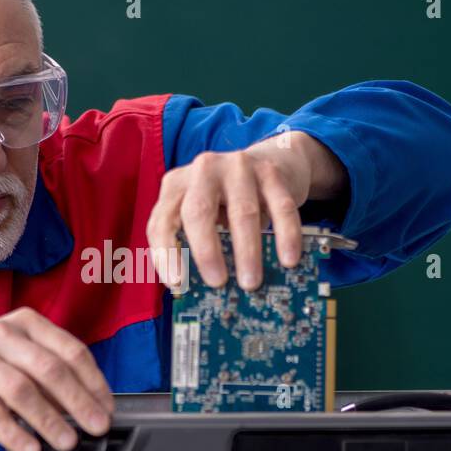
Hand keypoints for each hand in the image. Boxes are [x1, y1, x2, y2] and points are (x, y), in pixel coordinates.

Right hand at [0, 308, 114, 450]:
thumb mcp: (14, 359)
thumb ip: (48, 375)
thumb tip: (90, 405)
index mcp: (24, 323)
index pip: (69, 350)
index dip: (93, 381)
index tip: (107, 408)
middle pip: (49, 368)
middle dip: (79, 401)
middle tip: (98, 427)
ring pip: (20, 389)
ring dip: (48, 420)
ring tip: (67, 443)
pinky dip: (13, 433)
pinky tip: (31, 450)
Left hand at [145, 130, 345, 291]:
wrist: (270, 162)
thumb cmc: (227, 199)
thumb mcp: (201, 214)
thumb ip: (189, 241)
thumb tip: (189, 288)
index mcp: (176, 185)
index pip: (162, 220)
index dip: (166, 253)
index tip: (176, 282)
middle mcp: (203, 170)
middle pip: (198, 211)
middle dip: (206, 251)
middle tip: (217, 282)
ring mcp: (238, 167)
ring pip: (242, 212)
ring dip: (247, 252)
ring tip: (251, 282)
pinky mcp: (271, 171)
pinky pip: (281, 207)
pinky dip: (285, 236)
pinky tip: (288, 259)